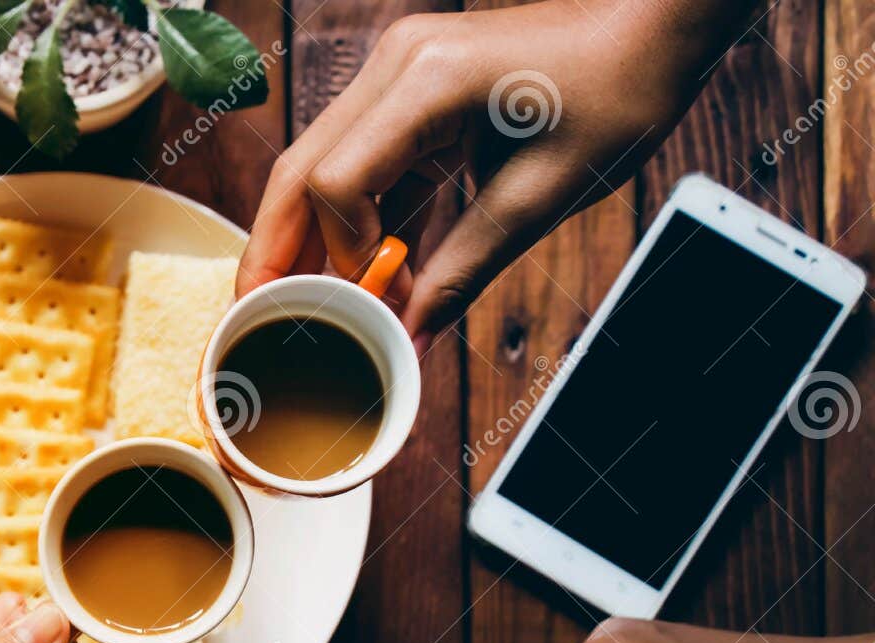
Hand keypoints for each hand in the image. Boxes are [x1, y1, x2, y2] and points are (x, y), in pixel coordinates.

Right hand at [238, 0, 745, 346]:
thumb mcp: (543, 196)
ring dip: (311, 238)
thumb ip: (465, 269)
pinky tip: (360, 268)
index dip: (340, 255)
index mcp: (426, 78)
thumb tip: (410, 339)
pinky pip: (361, 160)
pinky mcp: (413, 87)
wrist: (658, 25)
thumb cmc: (619, 92)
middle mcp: (395, 63)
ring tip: (303, 303)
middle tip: (256, 316)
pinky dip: (355, 217)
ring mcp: (398, 70)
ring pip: (319, 164)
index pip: (334, 181)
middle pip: (299, 169)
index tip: (371, 301)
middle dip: (277, 250)